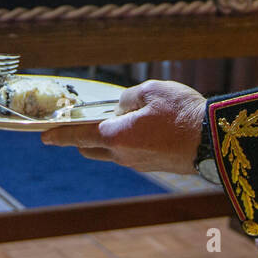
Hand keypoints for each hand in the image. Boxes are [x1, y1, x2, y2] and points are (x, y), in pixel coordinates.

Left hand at [41, 79, 204, 172]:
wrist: (214, 141)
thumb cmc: (182, 114)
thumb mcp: (152, 91)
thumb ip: (128, 98)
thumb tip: (121, 108)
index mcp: (117, 137)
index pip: (79, 136)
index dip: (60, 135)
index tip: (44, 137)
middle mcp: (123, 155)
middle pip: (92, 147)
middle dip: (83, 137)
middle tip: (84, 122)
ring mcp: (139, 164)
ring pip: (113, 151)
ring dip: (110, 137)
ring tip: (124, 117)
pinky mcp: (153, 166)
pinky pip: (131, 153)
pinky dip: (128, 141)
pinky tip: (144, 127)